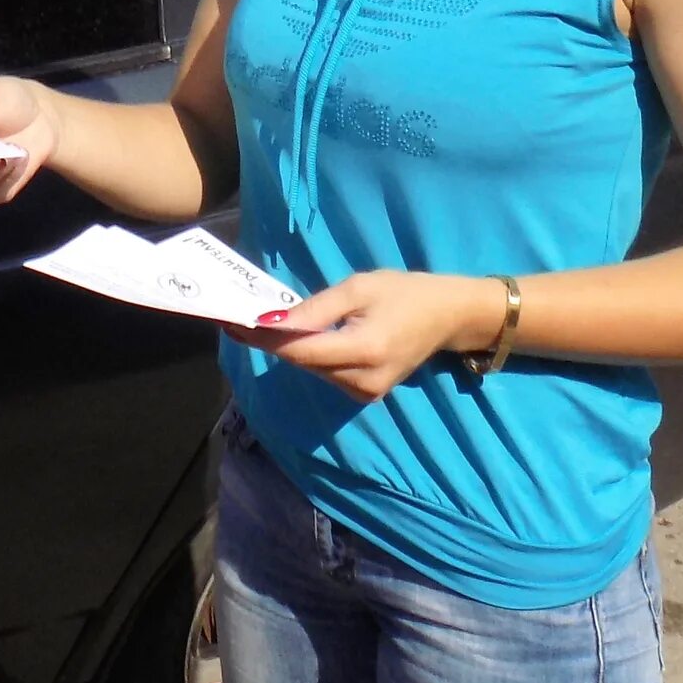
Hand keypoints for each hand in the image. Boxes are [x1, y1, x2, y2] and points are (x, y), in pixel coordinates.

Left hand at [241, 271, 502, 404]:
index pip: (300, 351)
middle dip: (272, 341)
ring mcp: (366, 392)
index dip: (264, 340)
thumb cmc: (406, 293)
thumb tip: (272, 322)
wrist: (449, 318)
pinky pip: (326, 373)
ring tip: (266, 323)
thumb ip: (315, 308)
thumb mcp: (359, 288)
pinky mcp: (367, 394)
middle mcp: (362, 380)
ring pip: (312, 369)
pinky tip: (302, 335)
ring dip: (291, 348)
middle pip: (302, 362)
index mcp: (363, 351)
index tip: (232, 324)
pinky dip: (311, 354)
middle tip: (241, 317)